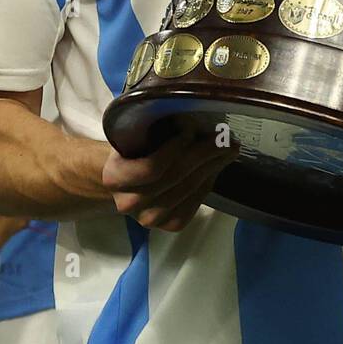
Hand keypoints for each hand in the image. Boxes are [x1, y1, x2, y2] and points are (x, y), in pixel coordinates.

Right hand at [102, 120, 237, 232]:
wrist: (126, 181)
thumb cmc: (132, 150)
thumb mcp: (135, 134)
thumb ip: (156, 127)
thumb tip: (192, 118)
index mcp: (114, 178)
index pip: (152, 167)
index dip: (176, 148)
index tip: (192, 128)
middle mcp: (129, 203)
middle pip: (175, 177)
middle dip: (203, 154)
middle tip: (223, 136)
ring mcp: (149, 218)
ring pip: (189, 190)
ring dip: (212, 166)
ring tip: (228, 148)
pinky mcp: (169, 225)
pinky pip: (196, 203)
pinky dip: (209, 182)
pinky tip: (216, 166)